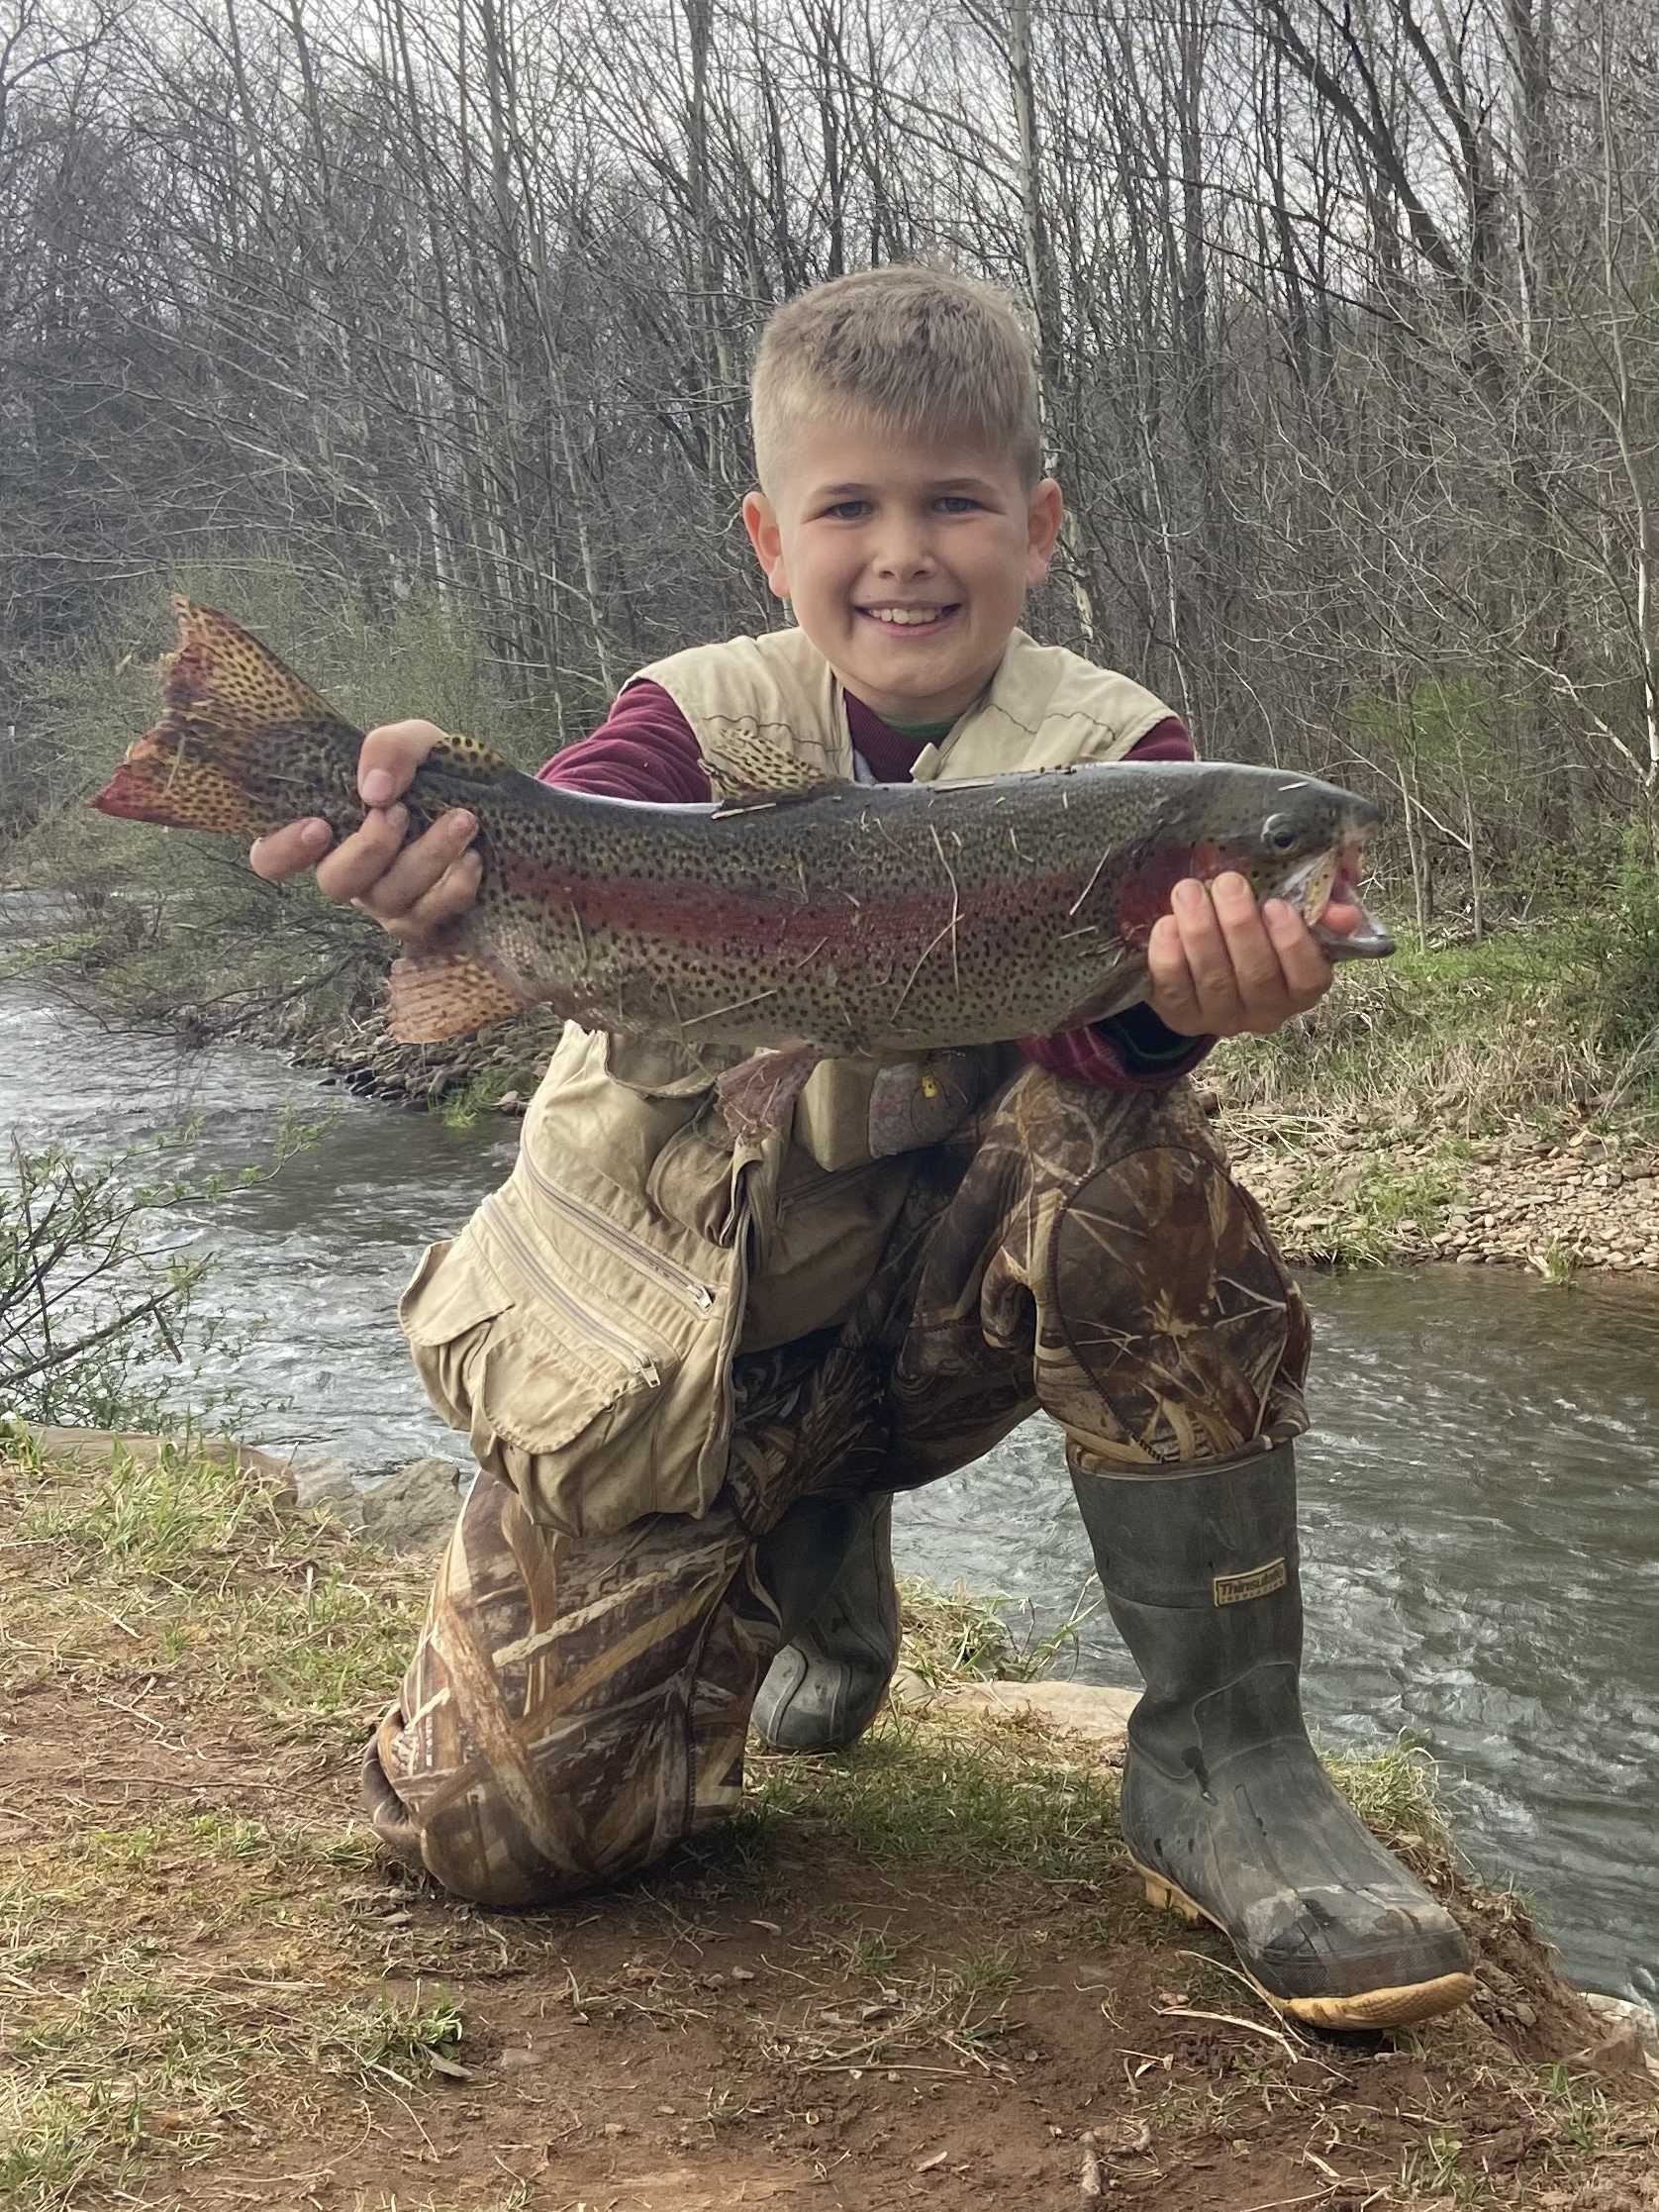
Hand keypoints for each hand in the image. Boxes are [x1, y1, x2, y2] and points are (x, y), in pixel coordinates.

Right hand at [249, 719, 480, 943]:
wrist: (494, 800)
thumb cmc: (435, 772)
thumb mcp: (415, 742)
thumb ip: (388, 749)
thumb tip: (375, 790)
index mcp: (327, 831)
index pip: (271, 858)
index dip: (281, 851)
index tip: (318, 825)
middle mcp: (349, 873)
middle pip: (335, 882)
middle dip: (369, 848)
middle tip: (400, 812)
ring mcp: (385, 903)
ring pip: (388, 898)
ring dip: (427, 857)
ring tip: (462, 820)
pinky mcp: (426, 920)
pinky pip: (430, 916)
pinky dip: (454, 887)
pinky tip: (473, 857)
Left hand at [1147, 872, 1362, 1038]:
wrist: (1206, 951)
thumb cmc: (1258, 924)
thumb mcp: (1292, 908)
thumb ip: (1323, 902)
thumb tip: (1344, 913)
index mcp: (1301, 987)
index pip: (1309, 978)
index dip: (1294, 944)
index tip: (1276, 905)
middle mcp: (1265, 1010)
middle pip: (1257, 976)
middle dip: (1241, 927)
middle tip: (1228, 883)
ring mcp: (1222, 1017)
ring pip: (1214, 981)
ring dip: (1201, 933)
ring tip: (1190, 891)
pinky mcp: (1181, 1016)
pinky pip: (1174, 991)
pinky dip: (1169, 956)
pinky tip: (1167, 924)